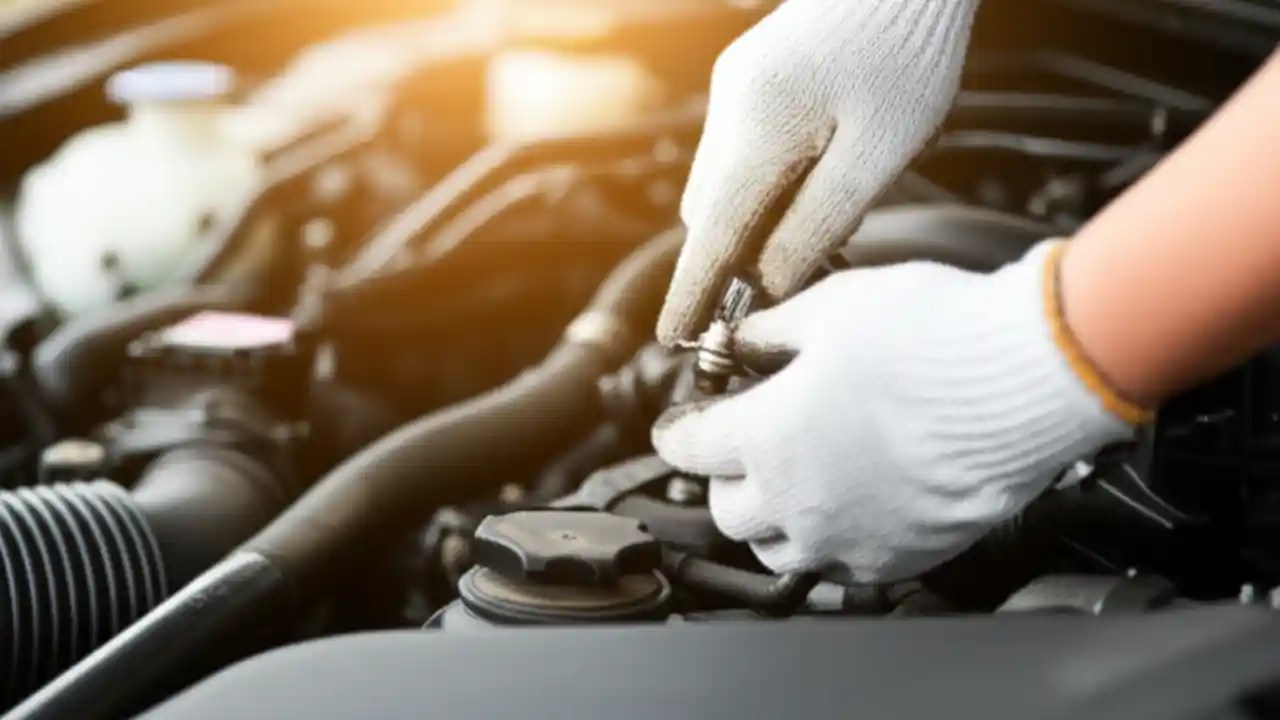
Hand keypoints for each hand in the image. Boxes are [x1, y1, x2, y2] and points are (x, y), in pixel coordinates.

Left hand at [652, 243, 1138, 582]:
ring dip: (772, 517)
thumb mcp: (831, 307)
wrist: (1028, 381)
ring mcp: (848, 538)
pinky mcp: (898, 557)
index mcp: (766, 438)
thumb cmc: (936, 338)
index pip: (689, 448)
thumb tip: (741, 342)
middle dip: (726, 474)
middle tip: (746, 444)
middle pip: (727, 509)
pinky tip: (850, 502)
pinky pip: (841, 566)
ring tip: (795, 479)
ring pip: (778, 548)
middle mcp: (797, 502)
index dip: (681, 428)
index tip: (687, 422)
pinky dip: (831, 539)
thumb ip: (769, 332)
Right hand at [658, 0, 980, 344]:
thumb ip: (816, 225)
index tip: (674, 337)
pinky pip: (735, 150)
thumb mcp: (875, 158)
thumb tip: (768, 282)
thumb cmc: (908, 59)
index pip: (709, 238)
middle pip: (707, 214)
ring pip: (719, 182)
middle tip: (758, 302)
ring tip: (800, 244)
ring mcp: (734, 90)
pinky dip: (754, 186)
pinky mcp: (749, 78)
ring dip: (742, 223)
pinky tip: (803, 189)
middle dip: (722, 262)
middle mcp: (731, 112)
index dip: (692, 294)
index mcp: (758, 135)